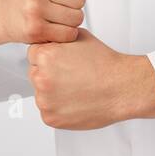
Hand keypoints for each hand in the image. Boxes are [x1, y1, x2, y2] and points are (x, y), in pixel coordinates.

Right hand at [0, 0, 92, 45]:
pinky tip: (52, 25)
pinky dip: (65, 32)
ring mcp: (33, 6)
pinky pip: (69, 33)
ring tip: (55, 12)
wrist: (3, 10)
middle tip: (56, 0)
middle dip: (73, 1)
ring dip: (71, 18)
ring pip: (77, 17)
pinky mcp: (35, 29)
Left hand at [27, 28, 141, 129]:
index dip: (48, 56)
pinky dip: (59, 109)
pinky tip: (76, 101)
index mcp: (45, 56)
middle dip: (48, 74)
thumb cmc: (105, 64)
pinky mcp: (51, 118)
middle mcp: (41, 78)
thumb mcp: (79, 37)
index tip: (59, 62)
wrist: (121, 87)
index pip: (33, 54)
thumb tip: (50, 38)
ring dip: (53, 93)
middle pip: (35, 73)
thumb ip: (58, 38)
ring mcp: (45, 100)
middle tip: (70, 76)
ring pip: (41, 94)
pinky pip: (48, 112)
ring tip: (76, 89)